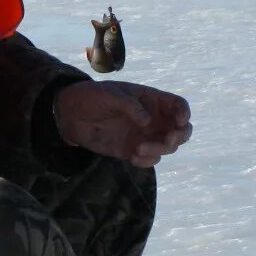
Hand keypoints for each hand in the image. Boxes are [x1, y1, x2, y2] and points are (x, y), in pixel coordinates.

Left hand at [54, 81, 192, 167]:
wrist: (71, 115)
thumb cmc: (93, 97)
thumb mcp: (111, 95)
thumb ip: (130, 106)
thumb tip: (148, 122)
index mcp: (152, 100)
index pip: (178, 106)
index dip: (184, 113)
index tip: (179, 121)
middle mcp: (153, 119)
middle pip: (181, 130)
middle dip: (179, 137)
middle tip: (167, 140)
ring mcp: (145, 136)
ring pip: (167, 147)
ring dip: (159, 150)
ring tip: (138, 149)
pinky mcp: (133, 150)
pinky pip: (150, 159)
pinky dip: (147, 160)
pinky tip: (133, 156)